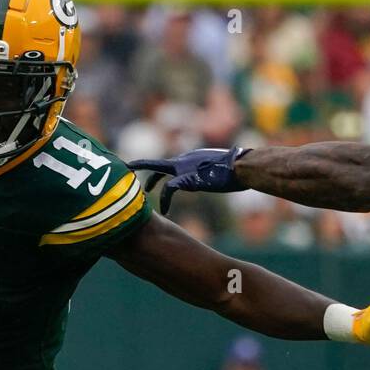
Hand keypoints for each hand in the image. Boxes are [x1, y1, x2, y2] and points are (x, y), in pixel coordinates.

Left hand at [128, 147, 248, 213]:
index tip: (152, 174)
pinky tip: (165, 210)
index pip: (171, 163)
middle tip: (129, 169)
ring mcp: (184, 168)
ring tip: (144, 195)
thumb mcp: (219, 173)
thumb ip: (209, 176)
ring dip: (149, 183)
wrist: (240, 167)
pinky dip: (164, 199)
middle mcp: (185, 160)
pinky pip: (168, 189)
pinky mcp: (186, 178)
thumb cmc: (236, 171)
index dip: (160, 168)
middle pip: (158, 163)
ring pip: (158, 172)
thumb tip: (215, 180)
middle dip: (142, 166)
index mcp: (191, 159)